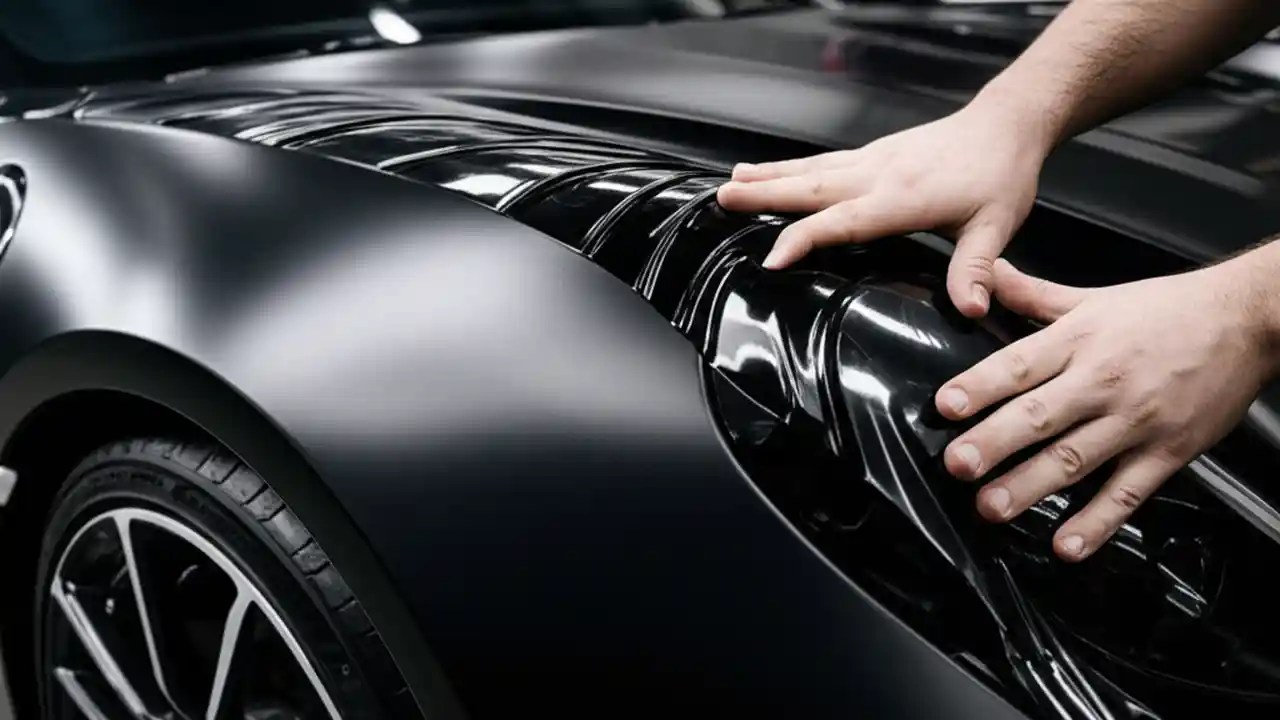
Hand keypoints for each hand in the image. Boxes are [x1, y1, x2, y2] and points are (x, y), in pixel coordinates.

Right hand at [717, 99, 1051, 316]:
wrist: (1006, 125)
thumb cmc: (1000, 175)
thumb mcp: (995, 226)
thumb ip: (976, 268)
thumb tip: (972, 308)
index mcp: (900, 198)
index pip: (841, 221)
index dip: (804, 240)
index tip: (772, 259)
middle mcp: (878, 175)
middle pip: (811, 187)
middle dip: (765, 194)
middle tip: (723, 198)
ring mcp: (873, 161)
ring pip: (811, 170)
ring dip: (769, 177)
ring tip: (731, 182)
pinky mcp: (875, 155)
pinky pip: (823, 162)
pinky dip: (791, 167)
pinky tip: (771, 171)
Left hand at [936, 251, 1279, 560]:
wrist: (1249, 320)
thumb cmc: (1168, 309)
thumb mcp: (1094, 297)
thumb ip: (1033, 295)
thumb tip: (986, 274)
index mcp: (1079, 340)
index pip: (1019, 364)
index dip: (980, 386)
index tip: (946, 406)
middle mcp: (1102, 381)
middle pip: (1040, 415)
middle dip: (994, 442)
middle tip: (958, 464)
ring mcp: (1136, 421)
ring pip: (1076, 458)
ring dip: (1030, 486)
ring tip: (992, 507)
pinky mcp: (1167, 452)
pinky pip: (1128, 493)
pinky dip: (1097, 522)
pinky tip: (1067, 545)